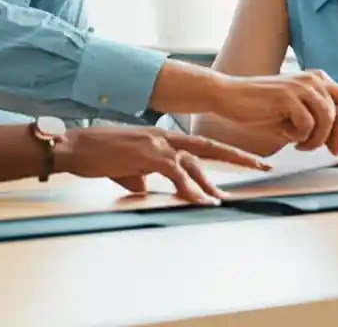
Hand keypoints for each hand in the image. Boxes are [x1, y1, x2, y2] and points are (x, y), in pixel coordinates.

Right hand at [55, 127, 270, 204]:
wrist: (74, 147)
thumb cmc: (95, 156)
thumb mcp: (125, 167)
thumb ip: (143, 175)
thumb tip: (148, 189)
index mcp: (160, 137)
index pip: (199, 145)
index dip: (223, 153)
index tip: (245, 161)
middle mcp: (163, 136)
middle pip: (208, 146)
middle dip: (237, 157)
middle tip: (263, 166)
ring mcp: (156, 144)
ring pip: (194, 163)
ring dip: (209, 184)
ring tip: (224, 201)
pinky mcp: (147, 155)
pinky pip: (176, 174)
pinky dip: (190, 189)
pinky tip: (202, 201)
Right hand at [212, 70, 337, 154]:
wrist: (228, 96)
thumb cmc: (260, 109)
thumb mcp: (294, 117)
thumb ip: (318, 123)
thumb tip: (336, 144)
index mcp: (320, 81)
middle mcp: (316, 79)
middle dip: (329, 139)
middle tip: (307, 148)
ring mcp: (304, 85)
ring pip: (325, 123)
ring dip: (309, 140)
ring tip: (292, 139)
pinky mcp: (291, 95)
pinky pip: (307, 126)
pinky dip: (296, 136)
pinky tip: (282, 131)